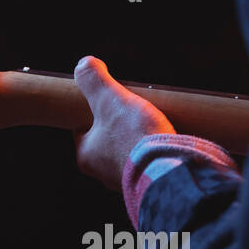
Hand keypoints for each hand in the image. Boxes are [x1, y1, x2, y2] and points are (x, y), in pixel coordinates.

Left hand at [73, 55, 174, 188]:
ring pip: (126, 156)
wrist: (167, 168)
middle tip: (129, 114)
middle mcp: (103, 174)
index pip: (81, 132)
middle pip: (104, 144)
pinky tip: (161, 144)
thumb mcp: (109, 99)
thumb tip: (83, 63)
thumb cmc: (134, 136)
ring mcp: (125, 182)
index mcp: (86, 156)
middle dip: (116, 130)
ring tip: (148, 127)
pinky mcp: (147, 185)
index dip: (92, 115)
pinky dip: (150, 155)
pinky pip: (145, 166)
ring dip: (135, 143)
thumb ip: (94, 80)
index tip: (104, 105)